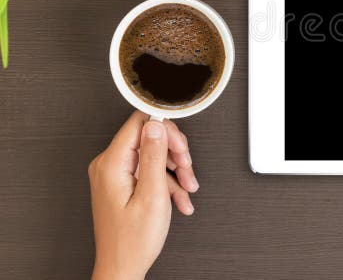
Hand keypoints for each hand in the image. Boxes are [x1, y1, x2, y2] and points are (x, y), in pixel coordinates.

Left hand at [89, 112, 198, 279]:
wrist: (123, 267)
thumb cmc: (133, 241)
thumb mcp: (152, 196)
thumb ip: (154, 156)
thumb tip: (156, 125)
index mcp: (111, 164)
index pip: (140, 123)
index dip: (166, 130)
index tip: (180, 146)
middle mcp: (109, 165)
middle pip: (150, 138)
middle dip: (174, 152)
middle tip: (186, 169)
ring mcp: (115, 174)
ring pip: (154, 155)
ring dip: (175, 170)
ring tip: (187, 188)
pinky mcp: (123, 183)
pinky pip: (150, 171)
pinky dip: (168, 182)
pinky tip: (179, 198)